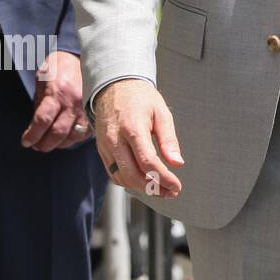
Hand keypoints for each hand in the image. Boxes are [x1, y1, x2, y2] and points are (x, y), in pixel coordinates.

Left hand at [21, 51, 89, 151]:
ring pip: (74, 135)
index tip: (26, 141)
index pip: (42, 121)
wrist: (83, 55)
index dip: (32, 135)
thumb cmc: (59, 66)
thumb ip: (39, 103)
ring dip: (60, 144)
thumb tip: (35, 125)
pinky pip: (86, 131)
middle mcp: (73, 101)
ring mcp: (87, 106)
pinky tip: (68, 137)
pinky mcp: (95, 109)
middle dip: (44, 144)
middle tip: (37, 146)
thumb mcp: (42, 80)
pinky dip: (75, 138)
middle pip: (58, 132)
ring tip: (51, 143)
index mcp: (57, 92)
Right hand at [93, 78, 184, 197]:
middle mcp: (115, 140)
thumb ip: (169, 139)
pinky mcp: (101, 150)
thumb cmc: (141, 99)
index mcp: (133, 129)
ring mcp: (105, 147)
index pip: (148, 162)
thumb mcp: (161, 113)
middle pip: (133, 175)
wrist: (114, 87)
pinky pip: (113, 173)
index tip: (177, 186)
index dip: (164, 178)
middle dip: (154, 188)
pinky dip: (128, 181)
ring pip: (121, 177)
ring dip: (141, 188)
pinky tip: (144, 181)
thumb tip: (178, 163)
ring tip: (161, 189)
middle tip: (171, 192)